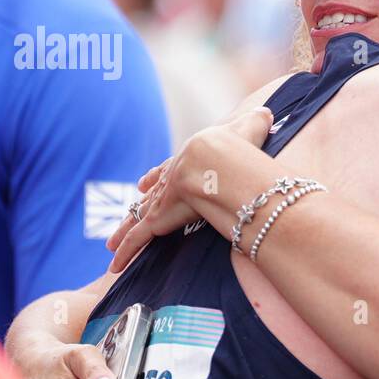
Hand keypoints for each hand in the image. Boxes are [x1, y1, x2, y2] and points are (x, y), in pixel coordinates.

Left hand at [106, 106, 273, 273]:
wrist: (216, 162)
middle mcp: (171, 179)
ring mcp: (162, 200)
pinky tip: (115, 267)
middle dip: (140, 205)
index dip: (157, 176)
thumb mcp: (250, 128)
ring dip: (124, 233)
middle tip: (129, 212)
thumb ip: (257, 121)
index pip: (168, 169)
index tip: (145, 181)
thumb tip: (267, 112)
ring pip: (138, 219)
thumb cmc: (236, 146)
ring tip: (111, 245)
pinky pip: (137, 239)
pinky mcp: (156, 219)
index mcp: (189, 160)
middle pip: (150, 196)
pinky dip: (125, 252)